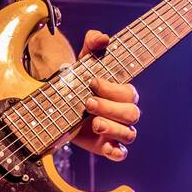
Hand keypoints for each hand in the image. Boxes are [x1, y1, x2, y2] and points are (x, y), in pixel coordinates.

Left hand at [70, 30, 139, 161]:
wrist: (60, 105)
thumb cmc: (79, 82)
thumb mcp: (83, 61)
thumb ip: (93, 44)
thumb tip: (102, 37)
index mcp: (122, 92)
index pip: (128, 92)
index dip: (113, 88)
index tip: (92, 82)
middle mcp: (124, 113)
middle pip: (131, 114)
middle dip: (109, 108)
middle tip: (87, 102)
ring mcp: (116, 131)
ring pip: (129, 134)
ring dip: (112, 128)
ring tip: (93, 123)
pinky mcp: (106, 147)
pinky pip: (120, 154)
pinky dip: (116, 152)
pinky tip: (106, 146)